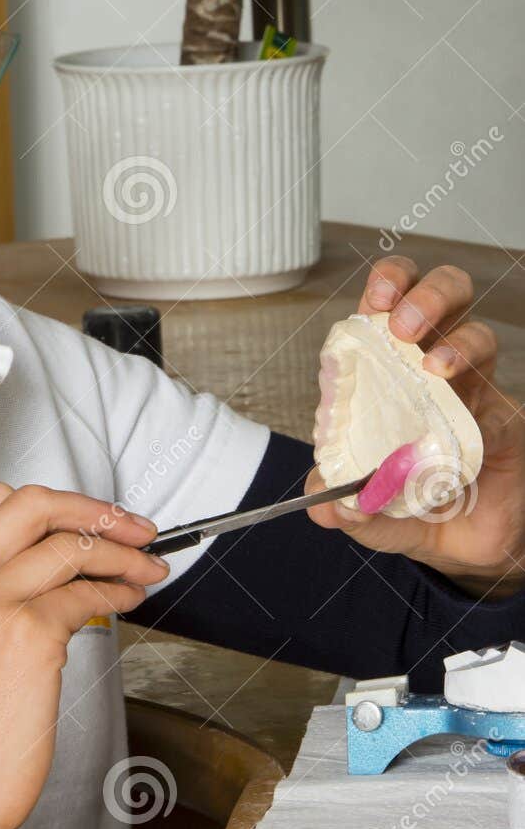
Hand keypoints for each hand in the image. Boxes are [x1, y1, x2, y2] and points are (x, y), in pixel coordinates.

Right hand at [0, 483, 166, 828]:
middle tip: (133, 527)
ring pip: (70, 545)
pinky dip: (117, 592)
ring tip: (144, 570)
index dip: (56, 504)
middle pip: (35, 505)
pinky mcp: (28, 636)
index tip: (88, 517)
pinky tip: (126, 602)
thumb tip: (48, 567)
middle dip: (96, 510)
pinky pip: (86, 594)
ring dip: (122, 554)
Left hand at [305, 257, 524, 599]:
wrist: (467, 542)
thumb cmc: (413, 504)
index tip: (377, 298)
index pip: (390, 308)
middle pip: (445, 298)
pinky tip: (472, 429)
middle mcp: (434, 370)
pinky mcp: (506, 424)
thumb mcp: (368, 509)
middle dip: (427, 295)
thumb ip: (342, 501)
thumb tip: (322, 502)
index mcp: (390, 371)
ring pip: (479, 334)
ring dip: (457, 341)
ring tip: (434, 366)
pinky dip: (485, 416)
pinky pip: (500, 406)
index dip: (387, 286)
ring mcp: (474, 393)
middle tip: (404, 326)